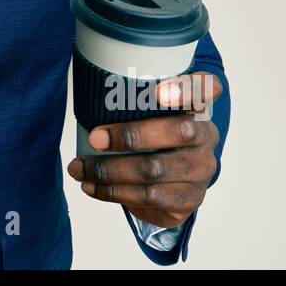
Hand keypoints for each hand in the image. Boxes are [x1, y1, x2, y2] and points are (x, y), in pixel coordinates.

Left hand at [66, 72, 222, 229]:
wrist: (172, 182)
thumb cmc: (153, 136)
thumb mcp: (149, 114)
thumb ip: (133, 102)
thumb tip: (89, 104)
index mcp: (197, 106)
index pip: (205, 88)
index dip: (187, 89)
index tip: (159, 91)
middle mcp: (205, 135)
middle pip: (179, 131)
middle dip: (131, 136)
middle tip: (95, 139)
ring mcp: (201, 169)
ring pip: (156, 169)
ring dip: (110, 170)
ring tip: (80, 168)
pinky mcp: (189, 197)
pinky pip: (149, 196)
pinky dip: (114, 191)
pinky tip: (92, 187)